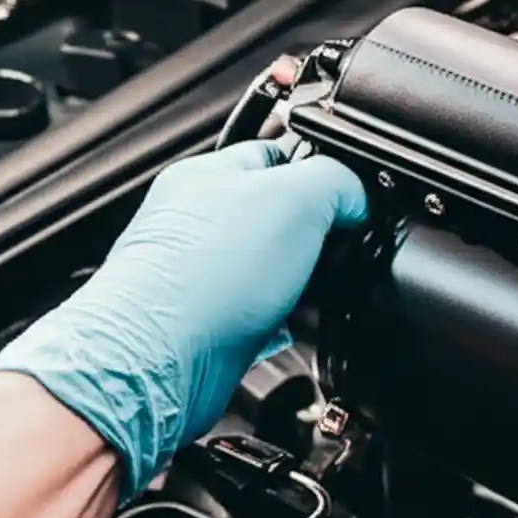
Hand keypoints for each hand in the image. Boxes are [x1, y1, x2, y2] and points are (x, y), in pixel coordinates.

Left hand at [0, 141, 366, 499]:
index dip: (324, 172)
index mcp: (211, 174)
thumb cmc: (202, 278)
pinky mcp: (213, 326)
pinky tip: (288, 326)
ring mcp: (205, 277)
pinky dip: (286, 323)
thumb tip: (359, 197)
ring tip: (309, 293)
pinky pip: (267, 317)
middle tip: (333, 249)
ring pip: (278, 272)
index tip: (353, 196)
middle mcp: (202, 224)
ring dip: (304, 285)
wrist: (159, 364)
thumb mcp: (296, 198)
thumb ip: (337, 181)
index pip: (280, 153)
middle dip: (318, 237)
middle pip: (283, 218)